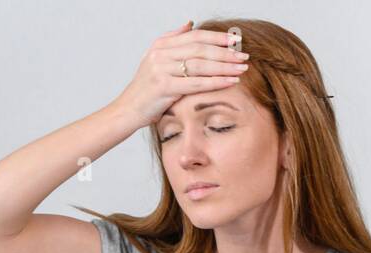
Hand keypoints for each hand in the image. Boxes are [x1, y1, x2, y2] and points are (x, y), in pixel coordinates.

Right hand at [110, 21, 249, 129]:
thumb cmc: (146, 90)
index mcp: (161, 45)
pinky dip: (216, 82)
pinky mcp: (163, 86)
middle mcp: (160, 54)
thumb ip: (173, 40)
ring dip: (224, 66)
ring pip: (200, 64)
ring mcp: (161, 69)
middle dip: (225, 52)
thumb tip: (190, 23)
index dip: (217, 37)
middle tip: (244, 55)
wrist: (127, 111)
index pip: (195, 36)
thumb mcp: (156, 60)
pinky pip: (196, 83)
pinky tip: (230, 81)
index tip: (236, 40)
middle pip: (200, 48)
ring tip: (242, 68)